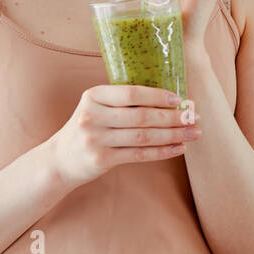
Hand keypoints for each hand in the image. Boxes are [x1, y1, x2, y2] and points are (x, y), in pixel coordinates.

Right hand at [47, 84, 200, 187]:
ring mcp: (96, 139)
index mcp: (93, 96)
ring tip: (193, 133)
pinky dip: (162, 152)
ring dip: (173, 135)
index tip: (180, 99)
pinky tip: (178, 148)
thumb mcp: (97, 107)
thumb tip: (171, 100)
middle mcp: (92, 116)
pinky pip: (138, 155)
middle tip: (194, 117)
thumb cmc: (88, 127)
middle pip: (141, 116)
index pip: (131, 93)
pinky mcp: (101, 160)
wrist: (59, 159)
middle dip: (173, 117)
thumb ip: (124, 102)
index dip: (158, 96)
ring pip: (143, 137)